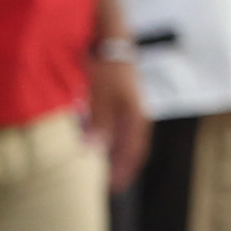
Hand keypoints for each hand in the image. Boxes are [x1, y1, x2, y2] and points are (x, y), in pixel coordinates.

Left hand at [86, 51, 149, 187]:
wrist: (111, 42)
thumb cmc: (108, 68)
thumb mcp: (102, 97)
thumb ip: (99, 124)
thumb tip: (94, 151)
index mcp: (136, 119)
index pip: (133, 154)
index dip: (123, 172)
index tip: (113, 188)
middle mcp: (136, 117)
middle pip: (130, 149)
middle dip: (119, 166)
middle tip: (107, 184)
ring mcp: (129, 109)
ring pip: (123, 139)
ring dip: (113, 154)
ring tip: (100, 167)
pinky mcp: (120, 103)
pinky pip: (116, 129)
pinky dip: (109, 140)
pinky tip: (95, 143)